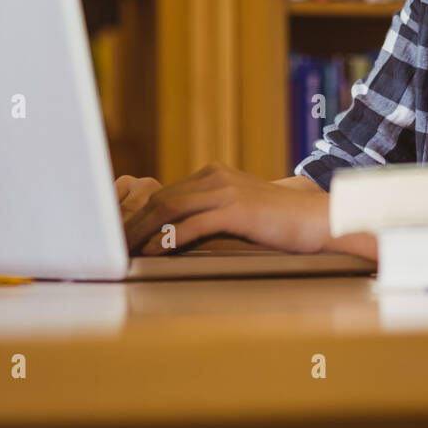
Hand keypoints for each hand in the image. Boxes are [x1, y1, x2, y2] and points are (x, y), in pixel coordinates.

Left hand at [122, 162, 329, 255]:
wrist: (318, 219)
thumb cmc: (280, 222)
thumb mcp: (240, 212)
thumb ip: (210, 215)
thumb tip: (176, 235)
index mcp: (214, 175)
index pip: (164, 193)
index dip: (137, 215)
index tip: (119, 235)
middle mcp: (215, 177)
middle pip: (161, 198)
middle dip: (131, 223)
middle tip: (110, 246)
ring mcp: (226, 191)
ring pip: (170, 208)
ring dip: (142, 231)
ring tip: (123, 251)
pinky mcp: (236, 210)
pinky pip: (194, 224)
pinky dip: (169, 238)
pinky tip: (154, 253)